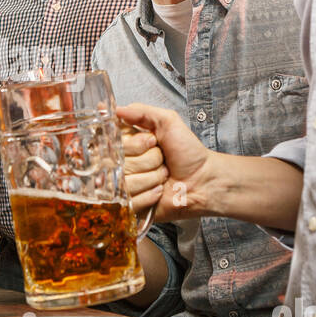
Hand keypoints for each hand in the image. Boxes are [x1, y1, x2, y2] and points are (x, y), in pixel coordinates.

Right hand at [116, 103, 210, 220]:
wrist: (204, 179)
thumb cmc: (188, 153)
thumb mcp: (167, 121)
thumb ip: (141, 111)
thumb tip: (115, 109)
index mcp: (126, 144)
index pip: (112, 142)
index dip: (135, 143)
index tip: (152, 142)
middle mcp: (121, 165)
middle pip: (119, 163)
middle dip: (149, 160)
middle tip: (162, 160)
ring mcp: (124, 187)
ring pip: (126, 182)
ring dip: (152, 178)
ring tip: (163, 176)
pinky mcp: (130, 207)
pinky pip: (131, 200)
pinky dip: (151, 195)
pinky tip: (160, 191)